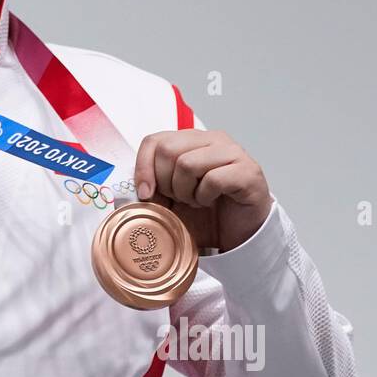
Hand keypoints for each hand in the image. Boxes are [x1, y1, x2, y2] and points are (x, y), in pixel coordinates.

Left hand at [133, 129, 272, 251]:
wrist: (238, 235)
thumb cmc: (205, 215)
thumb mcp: (169, 201)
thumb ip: (151, 189)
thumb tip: (128, 190)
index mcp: (191, 140)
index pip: (154, 140)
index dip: (143, 168)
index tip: (146, 194)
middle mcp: (212, 140)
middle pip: (168, 150)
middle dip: (166, 182)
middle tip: (179, 199)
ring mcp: (232, 153)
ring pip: (187, 163)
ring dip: (186, 191)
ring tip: (196, 200)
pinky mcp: (248, 171)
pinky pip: (213, 179)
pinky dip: (205, 196)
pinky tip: (211, 202)